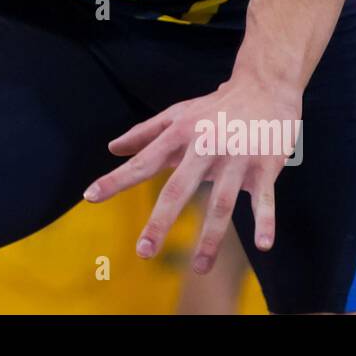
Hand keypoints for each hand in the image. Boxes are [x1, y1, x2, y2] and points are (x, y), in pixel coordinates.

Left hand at [84, 81, 300, 273]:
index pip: (143, 162)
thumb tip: (113, 148)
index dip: (116, 179)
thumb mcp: (179, 114)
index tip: (90, 197)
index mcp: (180, 134)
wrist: (266, 87)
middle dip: (161, 221)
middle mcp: (205, 146)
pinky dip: (265, 221)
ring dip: (211, 237)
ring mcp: (237, 157)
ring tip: (199, 267)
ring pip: (222, 202)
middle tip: (143, 252)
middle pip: (179, 188)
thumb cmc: (215, 107)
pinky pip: (265, 198)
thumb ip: (145, 133)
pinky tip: (262, 246)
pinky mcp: (265, 166)